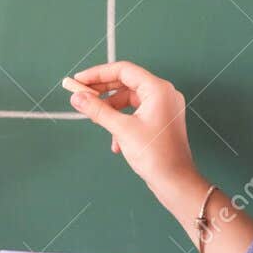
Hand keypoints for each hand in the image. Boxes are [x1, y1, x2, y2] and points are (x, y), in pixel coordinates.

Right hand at [67, 60, 196, 186]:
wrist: (175, 181)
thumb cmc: (156, 155)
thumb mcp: (121, 129)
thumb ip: (98, 110)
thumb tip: (78, 98)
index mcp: (158, 89)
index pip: (123, 70)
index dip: (98, 74)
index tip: (79, 80)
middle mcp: (163, 94)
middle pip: (126, 83)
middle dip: (102, 92)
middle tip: (81, 96)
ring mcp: (163, 107)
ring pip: (129, 100)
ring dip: (111, 111)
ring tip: (97, 121)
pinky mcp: (160, 120)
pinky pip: (136, 113)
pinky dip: (122, 122)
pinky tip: (116, 142)